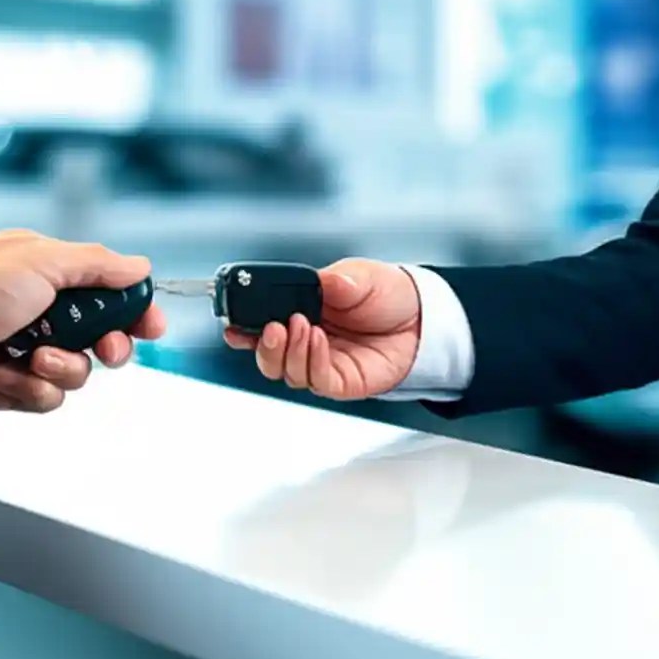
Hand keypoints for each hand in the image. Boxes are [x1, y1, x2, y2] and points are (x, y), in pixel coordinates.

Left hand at [0, 229, 166, 412]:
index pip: (107, 289)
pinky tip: (4, 377)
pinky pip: (50, 397)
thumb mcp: (39, 262)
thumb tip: (140, 267)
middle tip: (107, 349)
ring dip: (64, 368)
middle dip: (110, 345)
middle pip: (104, 334)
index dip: (135, 308)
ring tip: (34, 360)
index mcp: (44, 270)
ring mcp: (25, 349)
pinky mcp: (12, 386)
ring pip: (80, 371)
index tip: (152, 325)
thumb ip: (96, 265)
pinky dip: (32, 389)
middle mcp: (38, 308)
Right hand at [224, 259, 418, 399]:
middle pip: (268, 358)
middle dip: (262, 347)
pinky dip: (312, 362)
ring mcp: (324, 364)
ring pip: (287, 373)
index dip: (244, 330)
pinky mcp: (344, 382)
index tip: (233, 325)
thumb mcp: (357, 276)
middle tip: (271, 328)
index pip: (262, 328)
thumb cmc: (390, 295)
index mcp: (302, 315)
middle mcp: (307, 343)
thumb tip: (317, 281)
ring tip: (302, 326)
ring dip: (288, 352)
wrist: (424, 317)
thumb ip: (333, 281)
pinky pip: (318, 381)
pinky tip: (318, 341)